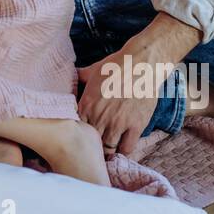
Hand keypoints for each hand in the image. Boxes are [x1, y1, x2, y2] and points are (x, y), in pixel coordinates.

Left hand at [76, 12, 200, 156]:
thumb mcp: (93, 70)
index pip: (78, 130)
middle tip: (97, 147)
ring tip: (109, 149)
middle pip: (92, 142)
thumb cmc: (117, 65)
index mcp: (86, 105)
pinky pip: (127, 148)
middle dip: (94, 145)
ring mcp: (118, 123)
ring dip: (108, 149)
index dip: (82, 135)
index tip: (86, 137)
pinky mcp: (135, 126)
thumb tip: (72, 74)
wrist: (141, 63)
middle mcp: (100, 117)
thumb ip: (81, 77)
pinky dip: (124, 150)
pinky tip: (123, 145)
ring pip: (108, 148)